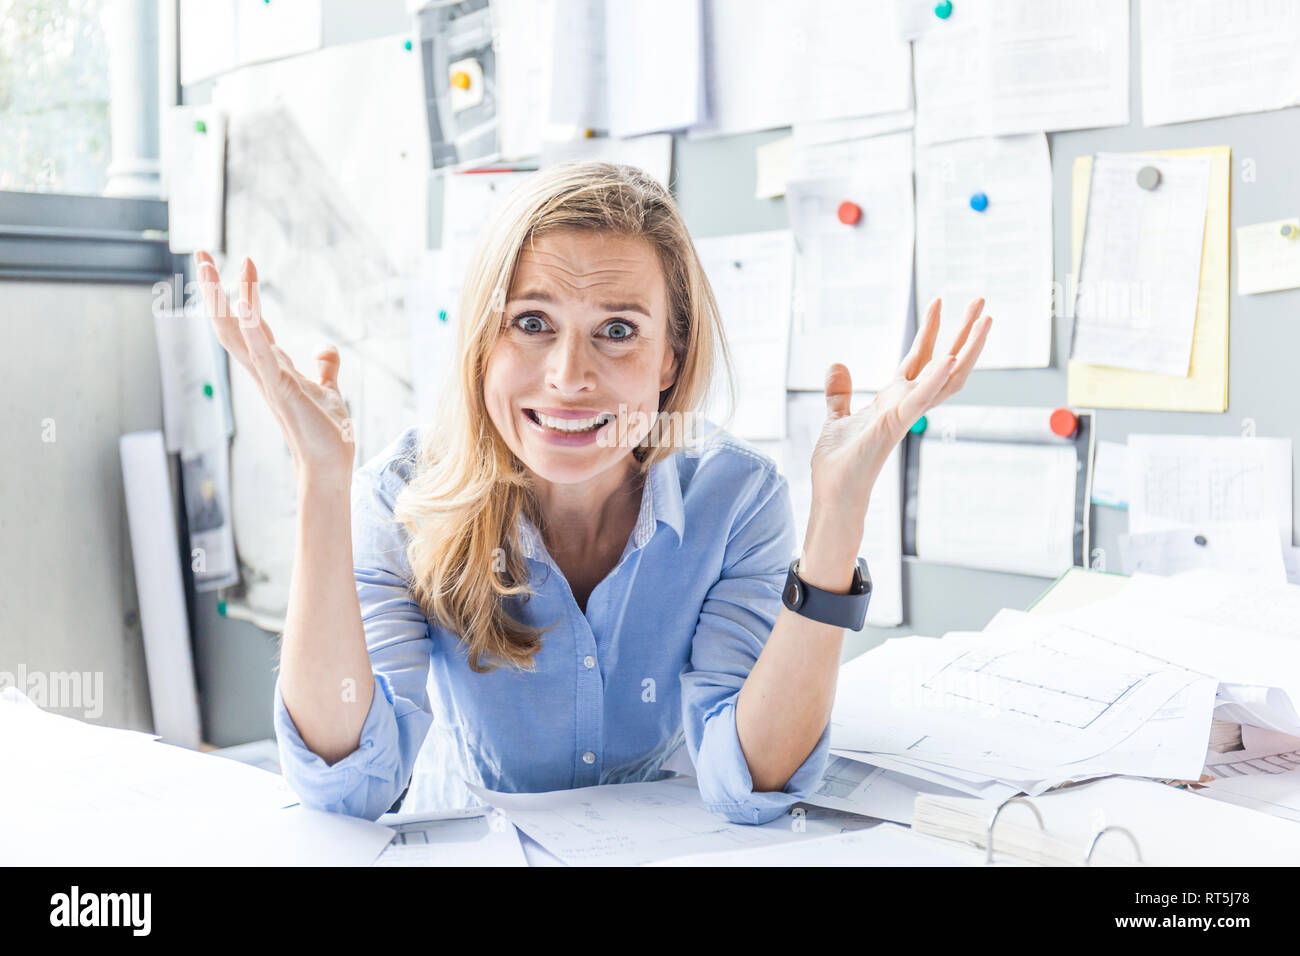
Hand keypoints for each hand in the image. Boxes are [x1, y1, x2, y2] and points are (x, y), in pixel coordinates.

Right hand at [194, 251, 354, 479]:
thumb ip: (326, 368)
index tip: (238, 261)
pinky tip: (244, 302)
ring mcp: (267, 377)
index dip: (242, 292)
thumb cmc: (327, 432)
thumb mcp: (329, 390)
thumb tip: (325, 348)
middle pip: (228, 321)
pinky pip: (260, 352)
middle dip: (214, 287)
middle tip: (202, 252)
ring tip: (211, 263)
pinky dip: (252, 327)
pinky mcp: (279, 387)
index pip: (249, 322)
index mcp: (271, 365)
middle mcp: (261, 369)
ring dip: (220, 297)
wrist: (329, 463)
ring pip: (233, 331)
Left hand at [809, 297, 991, 525]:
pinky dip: (935, 379)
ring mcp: (905, 414)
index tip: (937, 301)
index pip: (919, 358)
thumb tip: (837, 365)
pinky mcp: (895, 425)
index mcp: (894, 400)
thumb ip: (839, 393)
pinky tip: (949, 357)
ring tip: (985, 320)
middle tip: (981, 301)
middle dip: (963, 332)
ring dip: (967, 348)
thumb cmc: (840, 463)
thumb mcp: (836, 417)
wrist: (834, 493)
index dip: (929, 331)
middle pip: (944, 362)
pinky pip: (920, 399)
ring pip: (947, 377)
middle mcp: (906, 404)